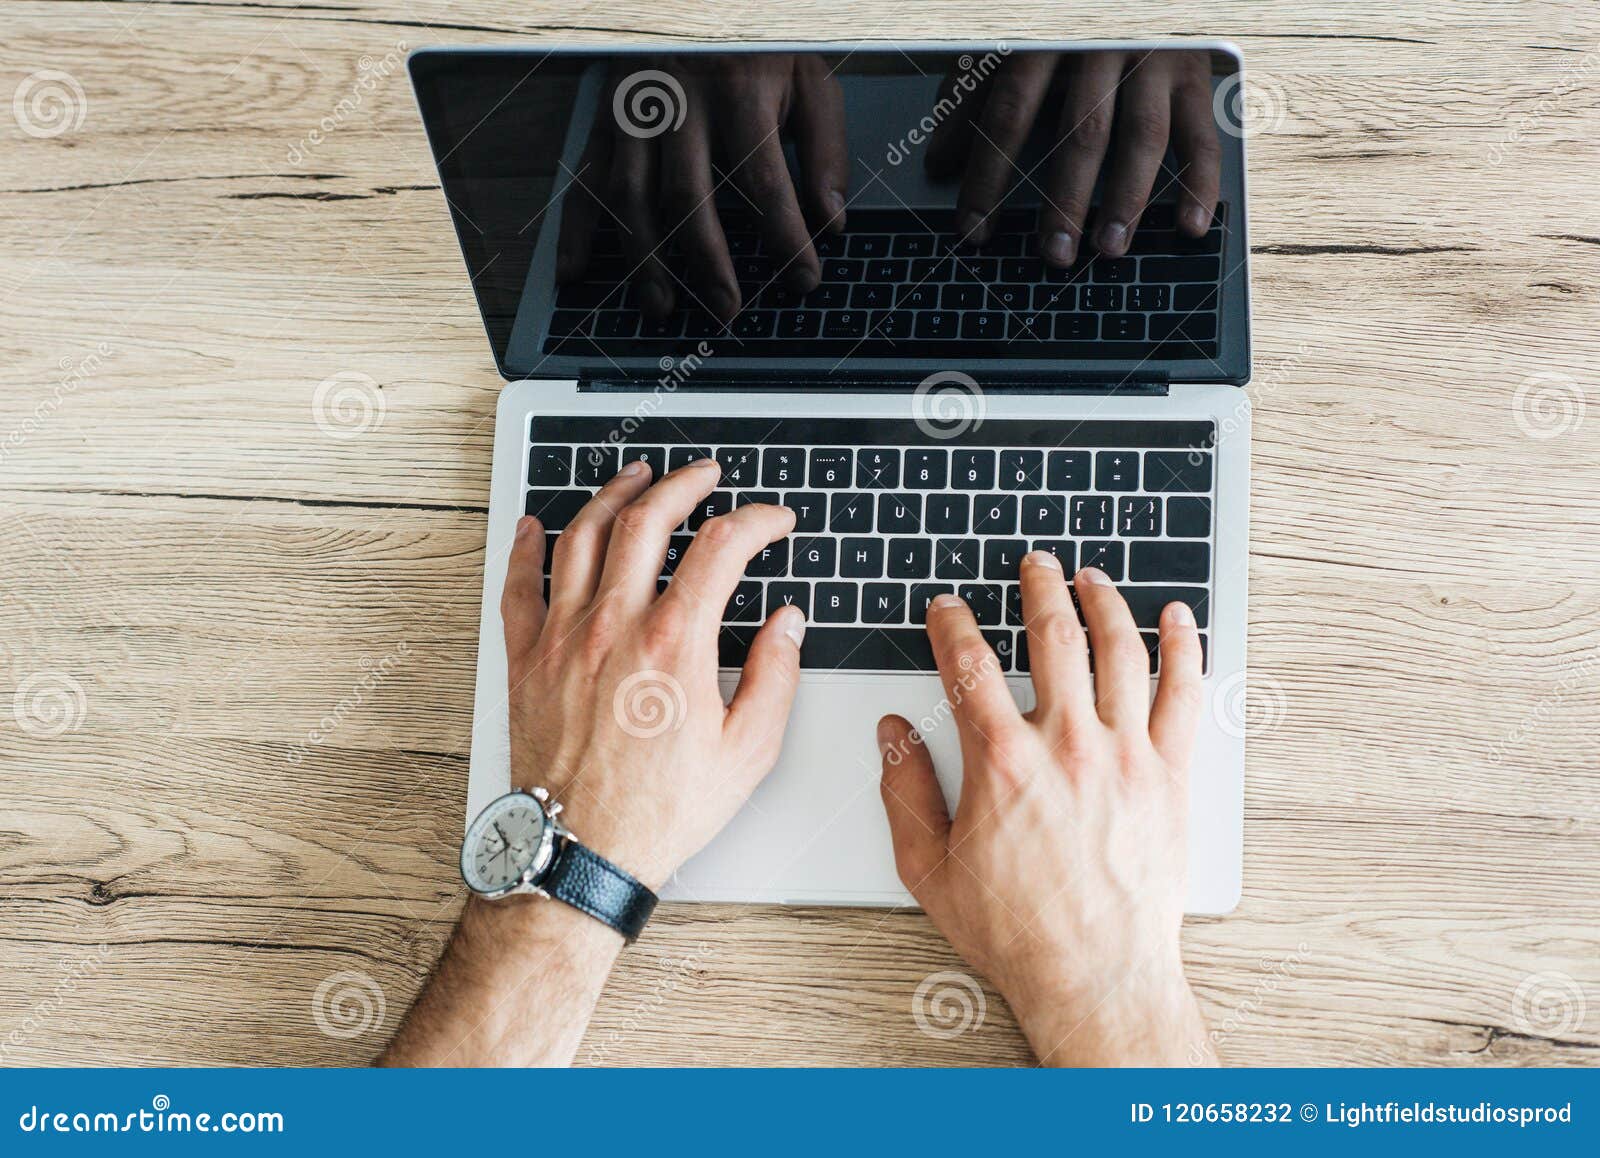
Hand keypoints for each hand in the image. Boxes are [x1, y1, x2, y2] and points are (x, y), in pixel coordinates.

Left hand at [503, 456, 805, 889]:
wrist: (583, 851)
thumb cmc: (661, 810)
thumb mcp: (748, 751)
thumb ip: (776, 677)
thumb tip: (788, 625)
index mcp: (675, 644)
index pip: (722, 547)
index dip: (756, 521)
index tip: (772, 522)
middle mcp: (614, 626)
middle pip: (647, 520)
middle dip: (683, 485)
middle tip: (704, 475)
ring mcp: (564, 638)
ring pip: (583, 536)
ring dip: (613, 495)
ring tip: (635, 477)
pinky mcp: (527, 660)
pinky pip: (519, 585)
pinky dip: (527, 547)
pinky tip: (537, 526)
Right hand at [556, 54, 848, 321]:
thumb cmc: (758, 41)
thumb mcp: (809, 75)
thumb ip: (826, 148)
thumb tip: (832, 221)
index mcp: (739, 89)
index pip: (764, 179)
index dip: (786, 236)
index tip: (805, 279)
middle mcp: (679, 101)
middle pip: (687, 195)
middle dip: (708, 263)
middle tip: (727, 311)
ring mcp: (634, 110)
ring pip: (629, 194)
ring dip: (643, 258)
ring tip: (661, 308)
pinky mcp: (605, 117)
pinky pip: (584, 176)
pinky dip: (575, 228)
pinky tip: (575, 272)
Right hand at [877, 554, 1212, 1065]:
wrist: (1094, 974)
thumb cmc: (1016, 929)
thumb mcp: (928, 867)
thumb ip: (904, 791)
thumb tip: (893, 735)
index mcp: (1003, 762)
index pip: (970, 665)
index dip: (954, 625)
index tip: (949, 608)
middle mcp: (1067, 746)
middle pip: (1053, 637)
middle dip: (1038, 589)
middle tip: (1033, 565)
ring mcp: (1125, 755)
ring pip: (1120, 652)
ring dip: (1104, 603)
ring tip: (1092, 578)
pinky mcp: (1169, 775)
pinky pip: (1184, 695)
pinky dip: (1183, 649)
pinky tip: (1178, 619)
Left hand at [926, 49, 1219, 263]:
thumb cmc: (1060, 31)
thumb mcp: (1009, 52)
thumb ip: (971, 101)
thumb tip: (938, 164)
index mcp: (1046, 42)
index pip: (1010, 114)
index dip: (989, 175)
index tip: (975, 229)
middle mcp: (1102, 49)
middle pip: (1082, 133)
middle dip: (1066, 200)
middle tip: (1054, 255)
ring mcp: (1153, 61)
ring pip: (1143, 136)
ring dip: (1127, 199)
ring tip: (1110, 249)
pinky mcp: (1194, 76)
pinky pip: (1201, 134)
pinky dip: (1200, 184)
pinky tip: (1190, 226)